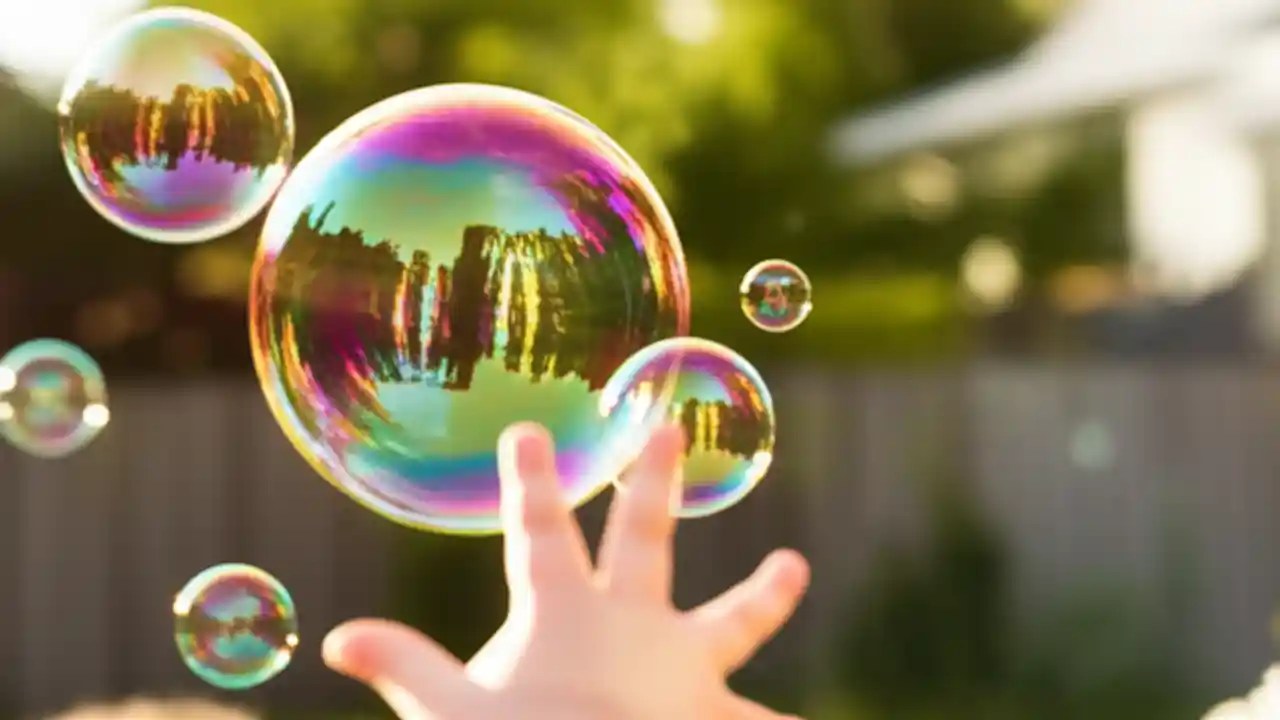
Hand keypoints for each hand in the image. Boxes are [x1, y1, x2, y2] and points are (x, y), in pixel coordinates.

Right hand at [322, 422, 810, 719]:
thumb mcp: (450, 717)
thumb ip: (405, 668)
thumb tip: (336, 638)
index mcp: (566, 614)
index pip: (538, 532)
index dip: (530, 480)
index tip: (528, 431)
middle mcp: (635, 626)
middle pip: (646, 537)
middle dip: (653, 480)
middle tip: (670, 427)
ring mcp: (686, 670)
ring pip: (735, 619)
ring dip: (765, 592)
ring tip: (795, 566)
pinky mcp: (718, 715)